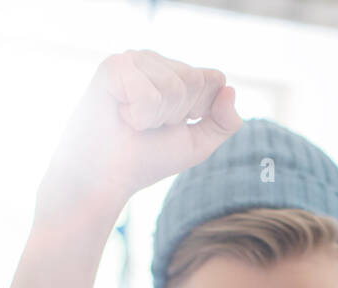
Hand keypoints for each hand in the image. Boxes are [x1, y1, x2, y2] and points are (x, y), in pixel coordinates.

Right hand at [37, 49, 241, 220]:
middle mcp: (155, 61)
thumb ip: (224, 122)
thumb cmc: (145, 160)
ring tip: (131, 122)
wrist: (106, 178)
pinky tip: (119, 116)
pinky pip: (149, 94)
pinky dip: (139, 116)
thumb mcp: (196, 144)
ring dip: (156, 118)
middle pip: (195, 81)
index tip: (171, 126)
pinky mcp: (114, 66)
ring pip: (174, 87)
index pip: (214, 79)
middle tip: (147, 126)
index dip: (199, 111)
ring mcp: (133, 59)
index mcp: (175, 73)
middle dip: (176, 115)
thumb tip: (231, 88)